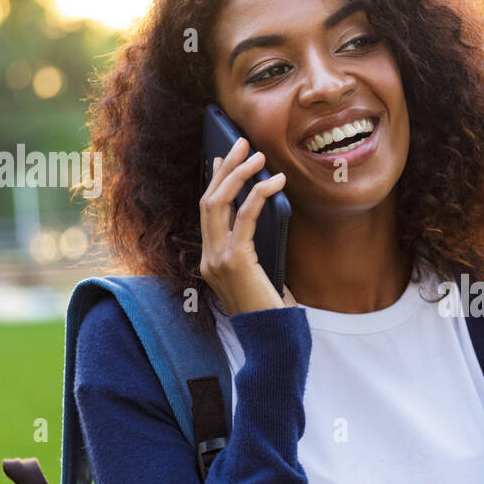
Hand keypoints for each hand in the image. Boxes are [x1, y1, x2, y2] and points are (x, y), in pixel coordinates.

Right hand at [199, 136, 296, 315]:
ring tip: (257, 154)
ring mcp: (216, 259)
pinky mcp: (234, 261)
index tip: (222, 158)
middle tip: (241, 143)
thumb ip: (256, 248)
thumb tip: (265, 213)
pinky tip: (276, 182)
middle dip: (225, 168)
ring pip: (219, 203)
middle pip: (208, 200)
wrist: (272, 339)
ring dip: (239, 174)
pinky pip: (244, 217)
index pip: (207, 212)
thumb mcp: (261, 273)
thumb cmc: (272, 311)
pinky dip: (259, 195)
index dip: (214, 181)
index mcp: (210, 261)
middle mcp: (207, 258)